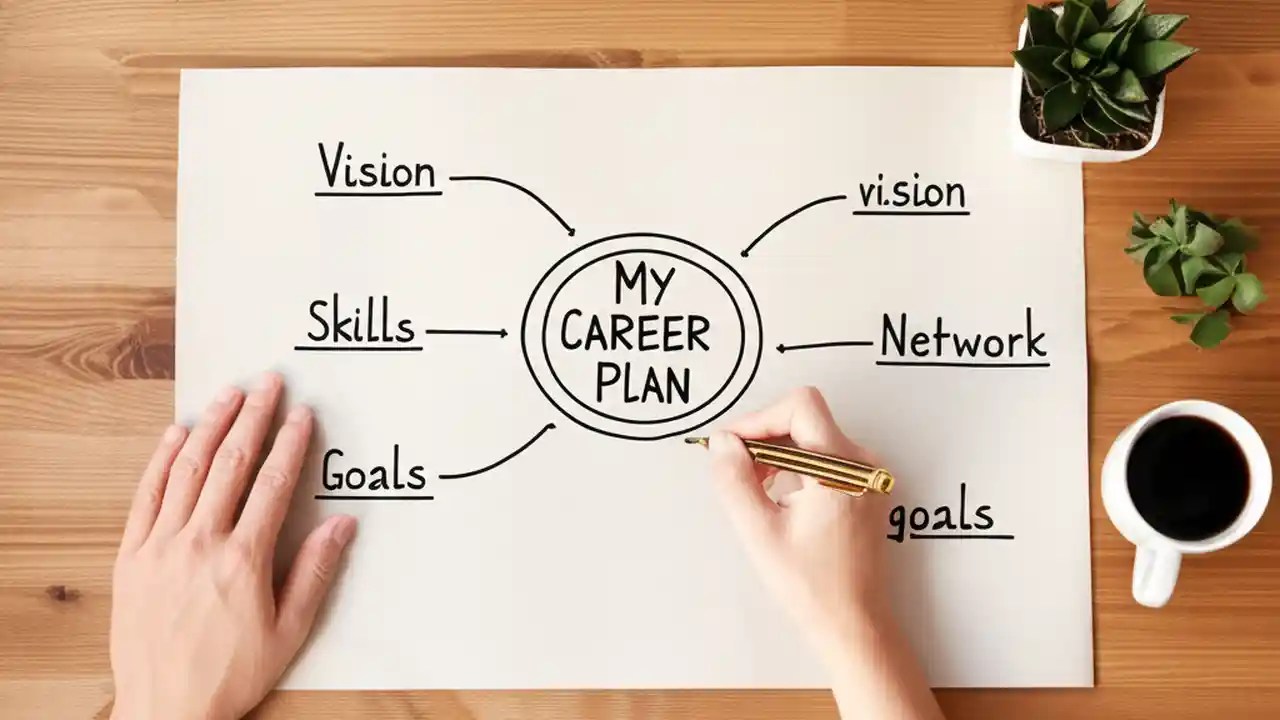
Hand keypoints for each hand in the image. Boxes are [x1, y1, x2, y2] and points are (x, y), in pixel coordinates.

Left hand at [110, 373, 355, 719]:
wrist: (166, 710)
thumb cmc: (230, 674)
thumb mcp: (289, 631)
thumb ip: (315, 572)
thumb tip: (342, 525)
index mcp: (243, 561)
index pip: (272, 485)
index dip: (290, 444)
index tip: (302, 415)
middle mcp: (200, 544)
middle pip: (230, 465)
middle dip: (254, 418)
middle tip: (269, 384)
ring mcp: (161, 547)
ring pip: (187, 471)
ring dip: (210, 426)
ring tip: (228, 396)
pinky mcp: (132, 557)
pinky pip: (145, 496)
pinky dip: (161, 460)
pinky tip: (175, 435)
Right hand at [707, 386, 886, 648]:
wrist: (853, 623)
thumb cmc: (811, 585)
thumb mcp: (760, 532)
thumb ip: (735, 480)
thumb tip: (722, 443)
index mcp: (841, 468)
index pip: (801, 405)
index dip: (759, 418)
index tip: (732, 445)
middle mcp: (863, 464)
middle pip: (806, 419)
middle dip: (765, 438)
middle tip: (737, 470)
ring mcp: (868, 476)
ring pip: (814, 438)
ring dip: (779, 454)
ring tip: (756, 489)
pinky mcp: (865, 489)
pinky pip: (826, 458)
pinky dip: (797, 467)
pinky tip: (779, 497)